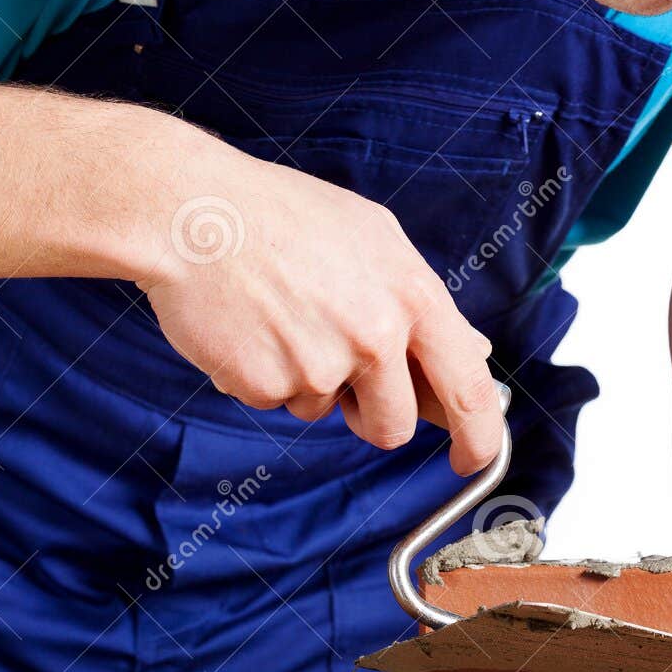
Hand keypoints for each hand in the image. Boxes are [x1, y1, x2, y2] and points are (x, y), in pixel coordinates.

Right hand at [135, 131, 503, 473]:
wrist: (193, 212)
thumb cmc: (284, 216)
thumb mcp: (377, 240)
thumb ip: (424, 305)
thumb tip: (474, 352)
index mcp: (414, 296)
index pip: (469, 390)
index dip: (478, 438)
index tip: (470, 458)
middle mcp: (376, 335)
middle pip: (393, 427)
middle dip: (372, 418)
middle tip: (342, 376)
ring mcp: (319, 364)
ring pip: (326, 411)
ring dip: (310, 383)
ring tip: (284, 319)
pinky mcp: (266, 384)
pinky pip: (276, 401)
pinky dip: (264, 375)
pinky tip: (250, 325)